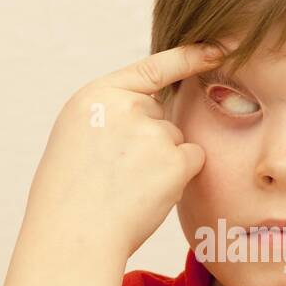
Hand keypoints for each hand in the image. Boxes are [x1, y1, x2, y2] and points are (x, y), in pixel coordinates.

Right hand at [27, 43, 222, 258]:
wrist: (72, 236)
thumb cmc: (70, 198)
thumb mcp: (77, 137)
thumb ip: (111, 117)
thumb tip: (153, 110)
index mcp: (95, 97)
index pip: (149, 68)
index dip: (187, 57)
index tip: (215, 49)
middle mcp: (125, 106)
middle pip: (162, 116)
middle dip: (150, 144)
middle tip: (117, 177)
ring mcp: (151, 131)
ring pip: (176, 143)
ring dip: (163, 165)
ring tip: (125, 190)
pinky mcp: (173, 159)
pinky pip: (192, 162)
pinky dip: (179, 179)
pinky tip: (147, 195)